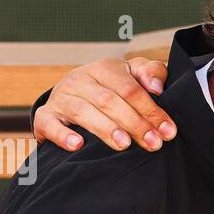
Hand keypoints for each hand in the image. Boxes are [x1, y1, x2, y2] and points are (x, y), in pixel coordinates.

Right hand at [33, 56, 173, 152]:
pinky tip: (77, 145)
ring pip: (83, 111)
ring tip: (123, 144)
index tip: (168, 131)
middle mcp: (80, 79)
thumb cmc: (112, 87)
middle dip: (134, 123)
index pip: (130, 89)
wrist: (72, 94)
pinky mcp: (45, 116)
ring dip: (105, 129)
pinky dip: (62, 134)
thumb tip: (157, 87)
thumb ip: (151, 74)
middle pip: (109, 101)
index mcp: (105, 68)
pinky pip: (49, 124)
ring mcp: (61, 97)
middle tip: (152, 143)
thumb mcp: (133, 75)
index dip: (151, 110)